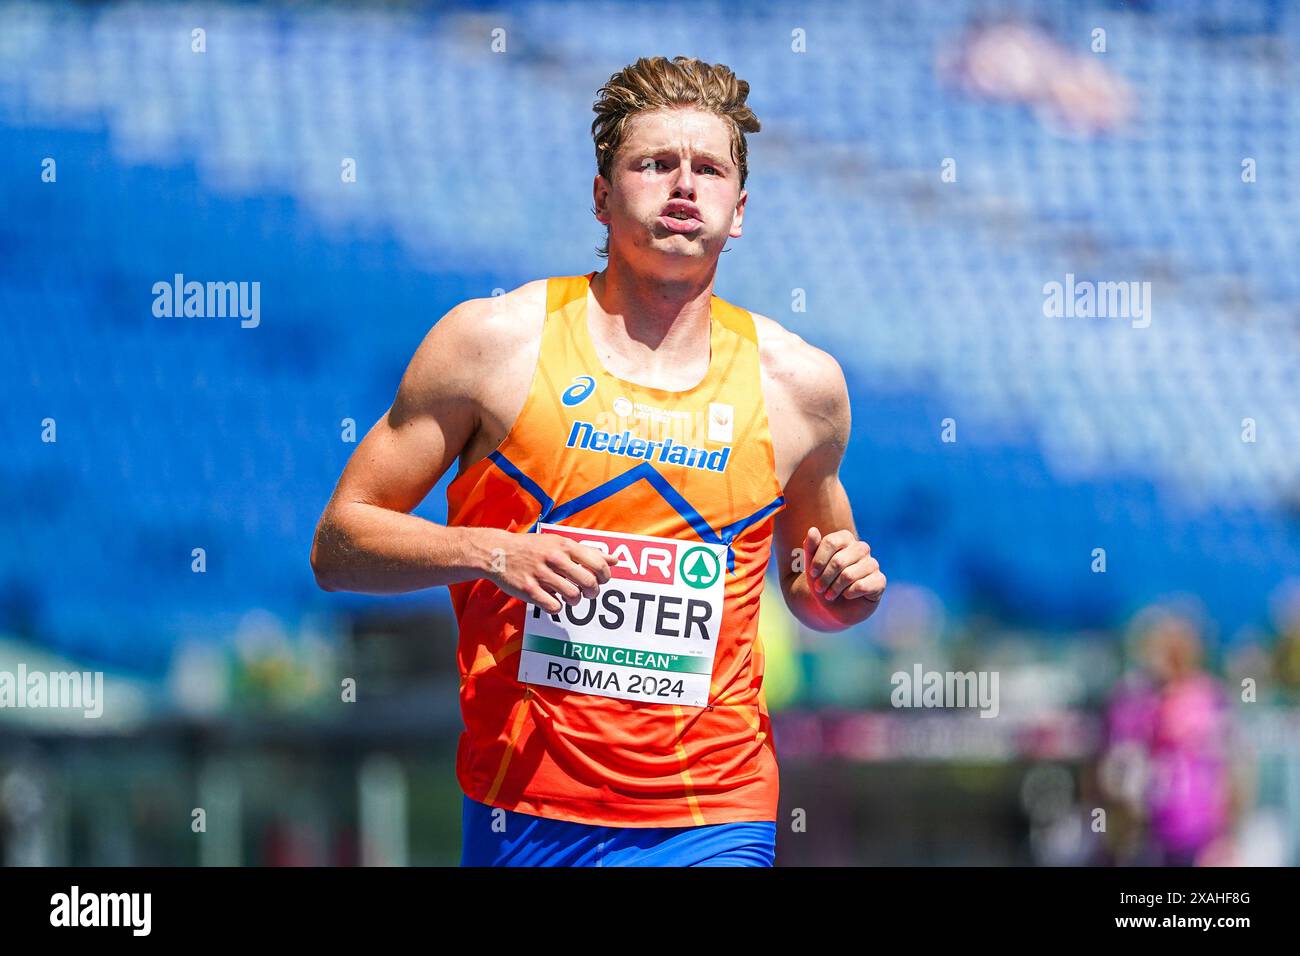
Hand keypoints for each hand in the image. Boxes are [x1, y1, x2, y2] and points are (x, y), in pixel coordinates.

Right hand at [485, 529, 612, 612]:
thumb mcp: (560, 543)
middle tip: (589, 593)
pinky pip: (554, 606)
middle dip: (593, 592)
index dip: (605, 576)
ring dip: (575, 600)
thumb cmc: (534, 548)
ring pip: (573, 596)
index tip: (601, 581)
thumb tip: (615, 560)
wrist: (498, 552)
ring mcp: (541, 574)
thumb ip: (588, 552)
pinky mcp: (529, 590)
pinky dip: (557, 606)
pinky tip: (553, 600)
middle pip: (588, 582)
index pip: (597, 563)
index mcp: (564, 545)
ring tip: (570, 597)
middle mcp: (554, 558)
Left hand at [803, 526, 884, 603]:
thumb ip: (810, 547)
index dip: (818, 560)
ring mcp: (872, 564)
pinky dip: (849, 594)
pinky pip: (861, 586)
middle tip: (819, 588)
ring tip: (829, 594)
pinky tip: (847, 595)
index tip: (812, 573)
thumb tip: (812, 529)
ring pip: (848, 575)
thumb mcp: (812, 566)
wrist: (834, 606)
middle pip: (838, 561)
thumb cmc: (823, 582)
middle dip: (825, 578)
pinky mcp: (880, 580)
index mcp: (846, 538)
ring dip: (834, 589)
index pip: (830, 542)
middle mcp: (862, 548)